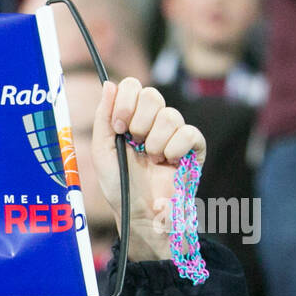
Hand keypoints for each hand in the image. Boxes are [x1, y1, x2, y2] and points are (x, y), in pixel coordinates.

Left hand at [90, 78, 206, 262]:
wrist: (140, 211)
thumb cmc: (120, 184)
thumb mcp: (102, 151)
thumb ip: (103, 117)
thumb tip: (109, 83)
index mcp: (131, 118)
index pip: (133, 86)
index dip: (126, 101)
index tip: (119, 126)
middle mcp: (154, 121)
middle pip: (152, 95)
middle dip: (139, 122)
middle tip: (135, 144)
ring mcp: (175, 132)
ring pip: (170, 116)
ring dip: (155, 143)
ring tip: (152, 160)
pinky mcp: (194, 146)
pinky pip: (188, 133)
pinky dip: (174, 150)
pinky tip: (169, 163)